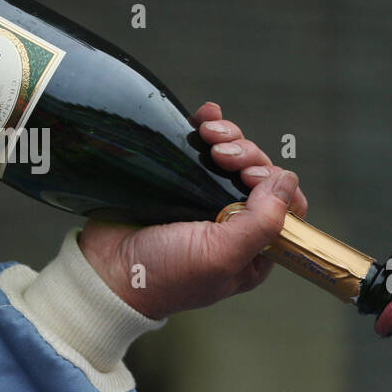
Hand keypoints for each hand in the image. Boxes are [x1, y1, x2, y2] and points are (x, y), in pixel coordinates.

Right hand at [78, 103, 308, 319]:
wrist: (104, 271)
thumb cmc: (162, 275)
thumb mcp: (221, 256)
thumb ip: (261, 224)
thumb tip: (288, 182)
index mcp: (253, 249)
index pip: (287, 208)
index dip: (276, 185)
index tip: (250, 179)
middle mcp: (235, 224)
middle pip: (262, 176)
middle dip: (248, 156)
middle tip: (224, 156)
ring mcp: (206, 201)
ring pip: (236, 157)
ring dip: (230, 139)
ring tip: (210, 135)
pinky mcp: (179, 181)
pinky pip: (203, 148)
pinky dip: (209, 127)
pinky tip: (205, 117)